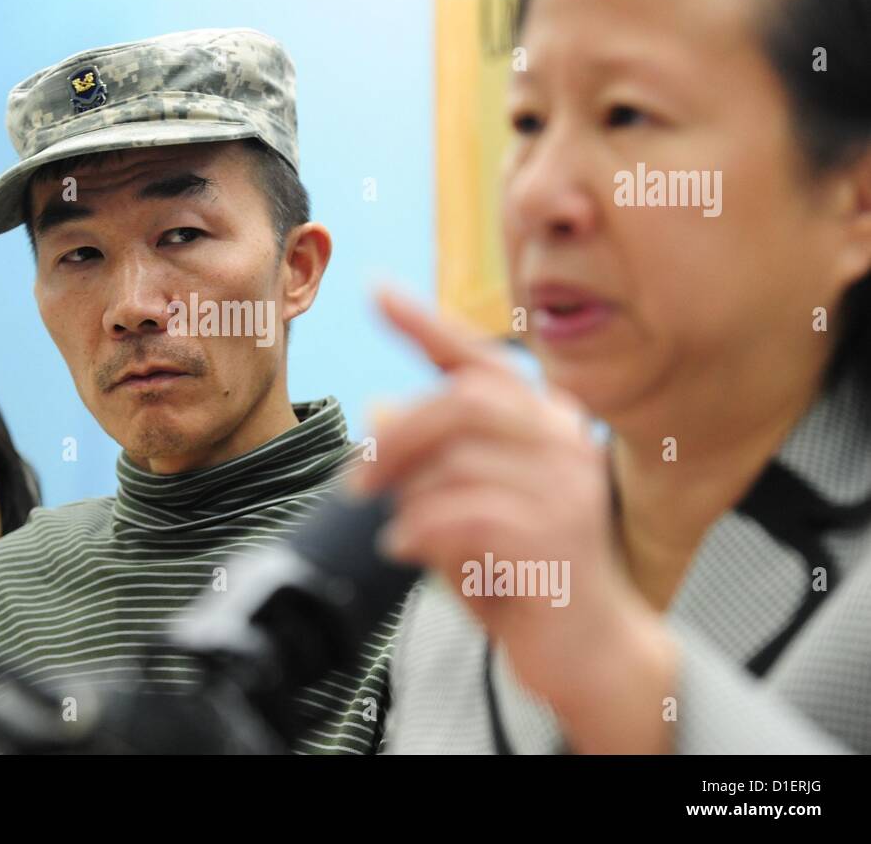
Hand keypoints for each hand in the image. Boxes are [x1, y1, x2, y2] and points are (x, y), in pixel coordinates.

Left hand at [359, 287, 676, 751]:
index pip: (478, 360)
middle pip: (461, 401)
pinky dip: (419, 531)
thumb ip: (429, 463)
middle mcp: (563, 440)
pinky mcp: (556, 536)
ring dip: (407, 499)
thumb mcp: (464, 512)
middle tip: (355, 482)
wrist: (589, 655)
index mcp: (544, 424)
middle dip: (396, 439)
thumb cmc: (524, 577)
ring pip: (458, 462)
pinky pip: (464, 515)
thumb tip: (378, 411)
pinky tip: (404, 550)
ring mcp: (566, 486)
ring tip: (397, 531)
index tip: (375, 290)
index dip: (424, 324)